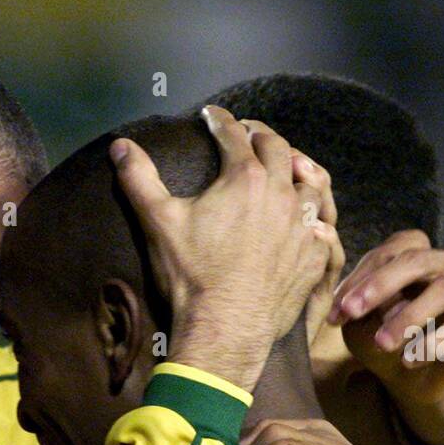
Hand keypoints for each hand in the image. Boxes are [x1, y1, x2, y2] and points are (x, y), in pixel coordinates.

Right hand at [109, 106, 335, 390]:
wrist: (225, 328)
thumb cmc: (192, 276)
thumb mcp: (159, 223)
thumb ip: (139, 179)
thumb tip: (120, 146)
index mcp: (244, 178)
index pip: (234, 135)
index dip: (221, 121)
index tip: (212, 115)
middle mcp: (280, 194)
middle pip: (278, 150)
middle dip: (262, 136)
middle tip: (249, 134)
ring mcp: (301, 225)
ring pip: (310, 183)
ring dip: (297, 170)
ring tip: (287, 169)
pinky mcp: (313, 256)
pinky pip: (323, 227)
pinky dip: (315, 217)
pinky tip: (306, 220)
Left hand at [328, 230, 443, 408]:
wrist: (406, 379)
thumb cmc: (378, 340)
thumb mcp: (357, 324)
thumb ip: (351, 309)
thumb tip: (345, 304)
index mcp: (409, 256)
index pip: (387, 253)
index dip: (359, 280)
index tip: (336, 314)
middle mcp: (440, 266)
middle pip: (417, 259)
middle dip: (382, 284)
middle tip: (354, 311)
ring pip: (443, 290)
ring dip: (408, 317)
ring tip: (382, 343)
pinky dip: (432, 344)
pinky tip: (409, 360)